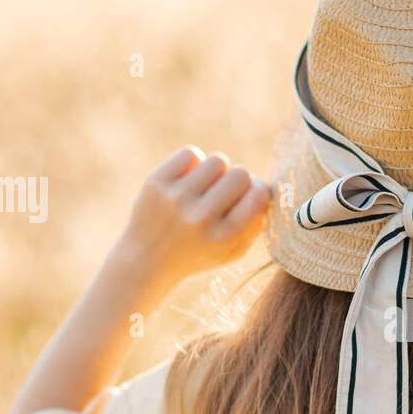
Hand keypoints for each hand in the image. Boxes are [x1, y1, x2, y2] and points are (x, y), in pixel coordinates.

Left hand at [111, 145, 269, 294]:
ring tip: (205, 187)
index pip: (259, 194)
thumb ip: (256, 223)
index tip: (249, 198)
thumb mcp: (233, 251)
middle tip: (225, 193)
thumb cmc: (199, 252)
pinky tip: (187, 180)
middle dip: (237, 180)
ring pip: (217, 160)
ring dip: (216, 171)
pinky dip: (193, 163)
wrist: (147, 260)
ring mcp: (176, 199)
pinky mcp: (156, 183)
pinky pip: (191, 153)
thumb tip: (265, 186)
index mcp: (224, 238)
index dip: (258, 191)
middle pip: (240, 173)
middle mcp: (200, 218)